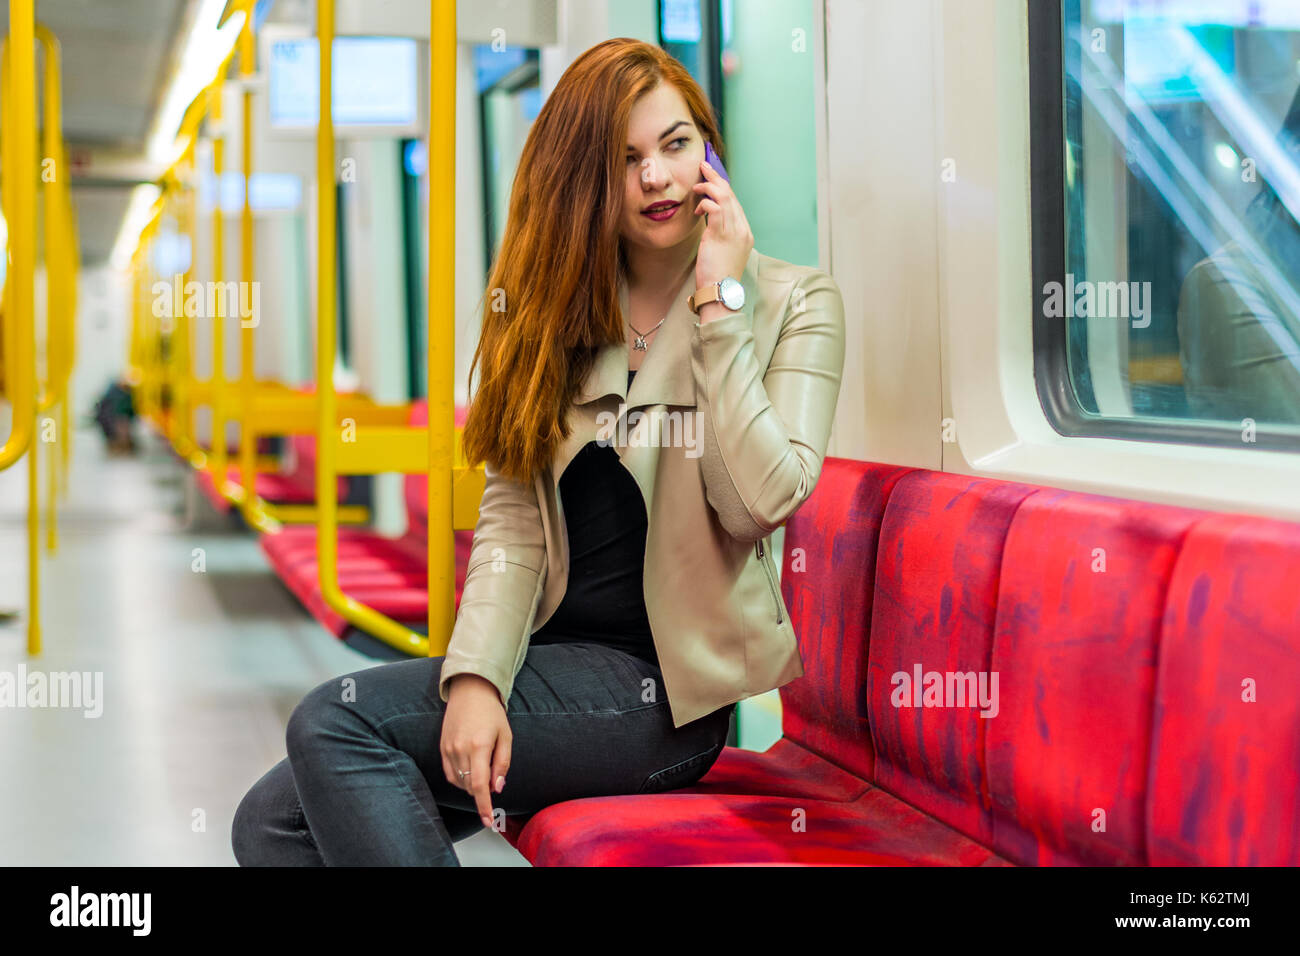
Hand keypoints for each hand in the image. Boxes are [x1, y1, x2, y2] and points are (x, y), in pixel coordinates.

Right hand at [441, 674, 511, 830]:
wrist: (470, 691)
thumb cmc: (491, 713)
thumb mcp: (505, 736)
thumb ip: (502, 763)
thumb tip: (498, 788)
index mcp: (479, 747)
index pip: (480, 786)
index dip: (484, 806)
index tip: (489, 821)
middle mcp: (460, 749)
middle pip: (470, 786)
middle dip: (483, 790)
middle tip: (493, 775)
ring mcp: (448, 749)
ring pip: (459, 782)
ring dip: (472, 784)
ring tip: (482, 765)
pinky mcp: (442, 748)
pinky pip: (449, 774)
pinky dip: (460, 779)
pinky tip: (469, 769)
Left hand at [692, 159, 753, 299]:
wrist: (720, 292)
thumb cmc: (718, 277)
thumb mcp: (722, 253)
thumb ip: (719, 235)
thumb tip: (708, 221)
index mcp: (745, 233)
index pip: (735, 203)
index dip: (723, 188)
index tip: (712, 179)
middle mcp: (742, 230)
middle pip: (731, 196)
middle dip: (717, 179)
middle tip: (704, 167)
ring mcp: (734, 232)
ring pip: (724, 198)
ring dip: (709, 186)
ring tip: (698, 183)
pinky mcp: (721, 235)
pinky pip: (715, 209)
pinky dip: (705, 202)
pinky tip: (697, 207)